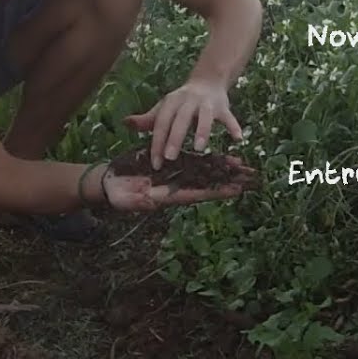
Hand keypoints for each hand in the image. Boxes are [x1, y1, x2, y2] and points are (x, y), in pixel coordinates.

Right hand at [97, 155, 258, 210]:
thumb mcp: (126, 200)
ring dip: (220, 169)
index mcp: (168, 197)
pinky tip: (220, 156)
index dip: (215, 192)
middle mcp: (175, 187)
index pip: (197, 194)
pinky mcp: (169, 164)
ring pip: (201, 171)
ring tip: (241, 165)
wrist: (108, 183)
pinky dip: (206, 159)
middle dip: (226, 181)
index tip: (235, 191)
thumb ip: (139, 201)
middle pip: (206, 183)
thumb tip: (151, 202)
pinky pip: (191, 161)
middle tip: (249, 178)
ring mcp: (173, 175)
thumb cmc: (116, 195)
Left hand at [122, 79, 242, 168]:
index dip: (156, 142)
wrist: (207, 81)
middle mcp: (188, 101)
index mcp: (171, 103)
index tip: (154, 163)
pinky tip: (238, 139)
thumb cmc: (181, 102)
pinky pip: (229, 117)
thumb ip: (148, 119)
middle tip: (170, 158)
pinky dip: (234, 127)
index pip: (161, 123)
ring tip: (200, 149)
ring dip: (203, 132)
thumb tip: (126, 123)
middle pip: (180, 120)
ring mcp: (206, 103)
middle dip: (175, 138)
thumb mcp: (164, 108)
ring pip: (205, 118)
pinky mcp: (223, 106)